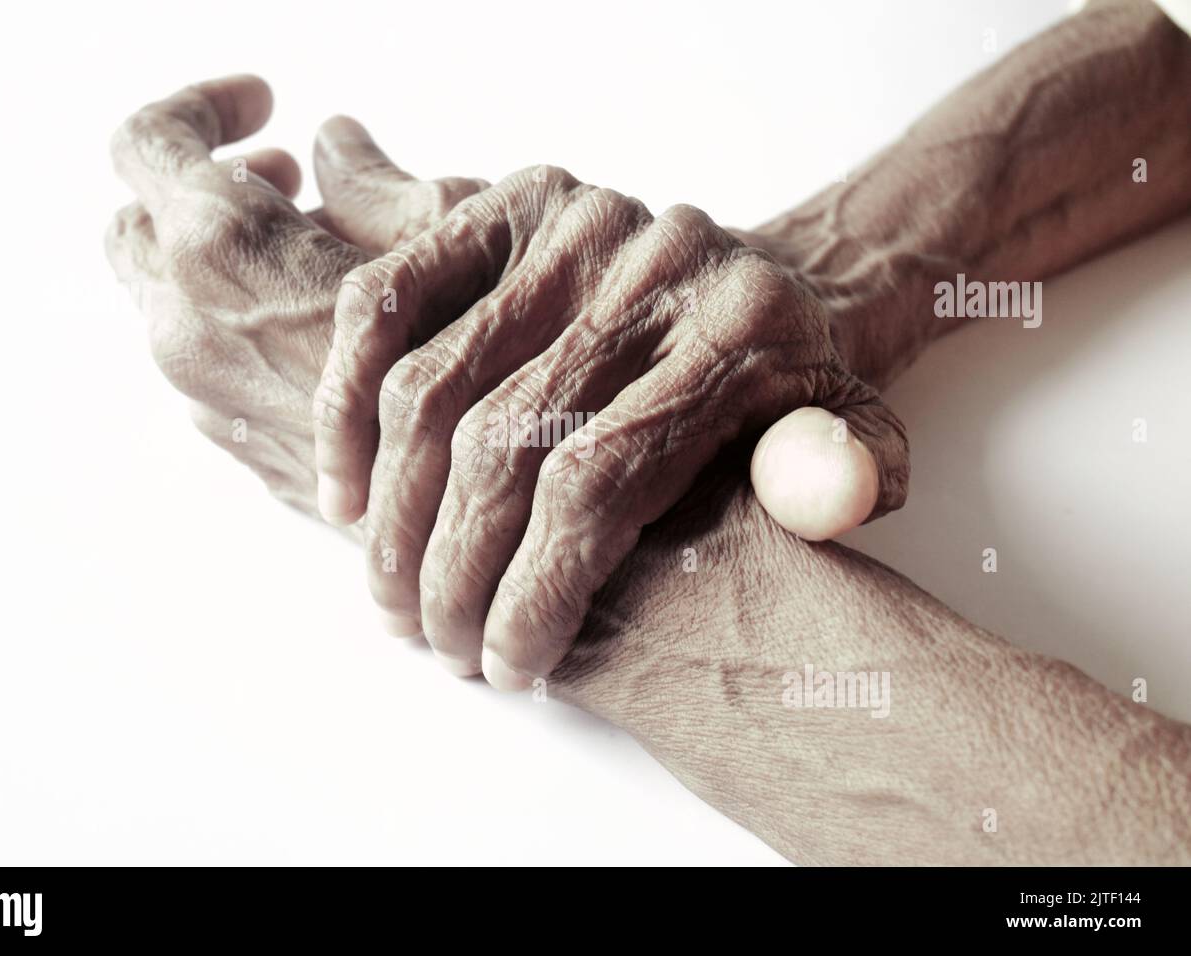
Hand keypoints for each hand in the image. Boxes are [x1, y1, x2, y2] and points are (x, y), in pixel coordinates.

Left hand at [104, 76, 481, 514]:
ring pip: (170, 299)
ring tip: (315, 260)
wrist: (463, 516)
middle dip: (204, 186)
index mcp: (224, 248)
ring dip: (223, 262)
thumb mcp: (442, 237)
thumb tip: (336, 143)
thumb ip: (371, 180)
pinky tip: (321, 331)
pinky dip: (240, 323)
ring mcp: (201, 392)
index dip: (200, 106)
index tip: (264, 108)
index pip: (148, 142)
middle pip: (141, 222)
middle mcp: (186, 324)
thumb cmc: (469, 371)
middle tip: (284, 184)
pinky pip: (207, 359)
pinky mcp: (231, 441)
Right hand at [311, 168, 909, 687]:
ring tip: (392, 595)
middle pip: (501, 444)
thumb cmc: (784, 383)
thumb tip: (842, 496)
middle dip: (452, 570)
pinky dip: (344, 402)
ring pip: (429, 388)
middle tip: (437, 643)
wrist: (755, 276)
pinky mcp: (500, 203)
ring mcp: (567, 224)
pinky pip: (384, 301)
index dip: (535, 590)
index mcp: (735, 333)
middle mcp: (646, 266)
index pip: (598, 481)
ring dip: (393, 512)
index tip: (507, 666)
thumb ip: (841, 472)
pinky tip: (345, 490)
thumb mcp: (850, 430)